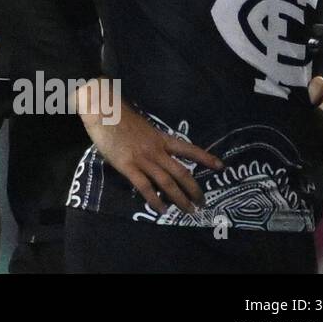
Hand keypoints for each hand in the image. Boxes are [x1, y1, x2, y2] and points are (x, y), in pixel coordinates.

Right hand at [80, 93, 222, 215]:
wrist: (102, 110)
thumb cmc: (118, 115)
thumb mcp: (140, 125)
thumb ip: (148, 138)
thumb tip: (153, 149)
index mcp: (160, 138)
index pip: (188, 149)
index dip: (205, 158)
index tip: (220, 166)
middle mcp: (156, 150)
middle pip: (181, 172)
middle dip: (194, 189)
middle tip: (203, 203)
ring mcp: (143, 158)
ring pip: (167, 182)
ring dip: (180, 198)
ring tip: (188, 210)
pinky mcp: (127, 166)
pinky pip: (144, 186)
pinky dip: (154, 199)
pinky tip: (161, 209)